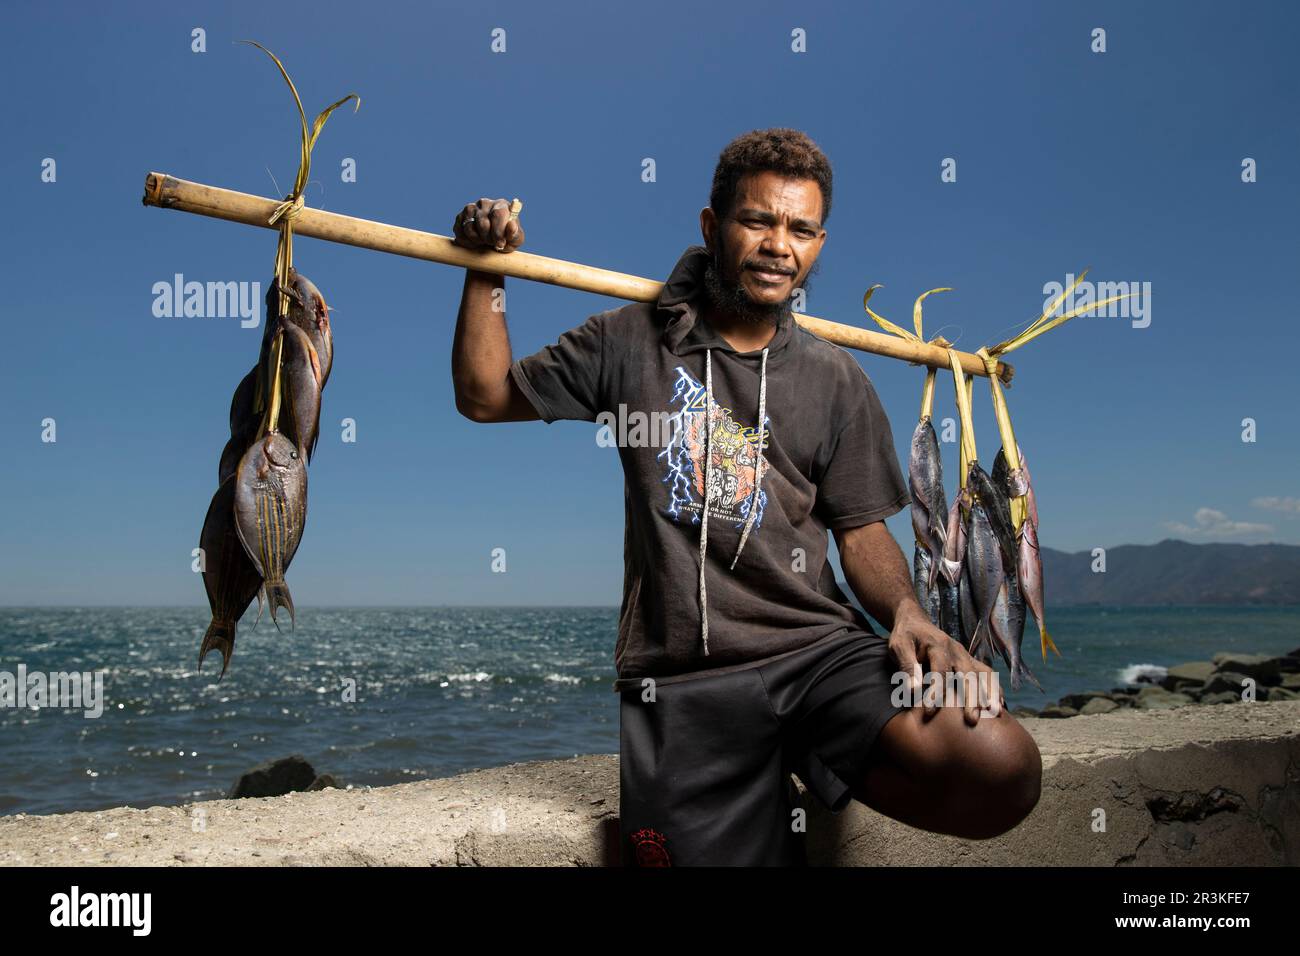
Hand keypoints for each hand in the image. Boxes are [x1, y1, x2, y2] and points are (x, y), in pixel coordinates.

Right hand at [452, 197, 523, 252]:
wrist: (491, 243)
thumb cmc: (506, 240)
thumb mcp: (515, 240)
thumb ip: (515, 234)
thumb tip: (512, 226)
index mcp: (501, 205)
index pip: (498, 214)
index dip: (498, 232)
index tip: (500, 244)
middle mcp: (485, 203)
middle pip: (483, 223)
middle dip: (488, 238)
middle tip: (492, 243)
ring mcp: (470, 208)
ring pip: (469, 228)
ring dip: (477, 240)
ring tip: (484, 242)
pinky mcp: (460, 217)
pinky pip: (460, 232)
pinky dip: (467, 241)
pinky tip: (475, 242)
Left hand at [886, 604, 1005, 724]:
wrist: (915, 622)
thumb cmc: (905, 637)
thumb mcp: (899, 647)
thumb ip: (907, 667)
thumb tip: (913, 691)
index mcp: (938, 646)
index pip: (940, 672)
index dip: (936, 692)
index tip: (929, 712)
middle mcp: (956, 651)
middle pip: (968, 674)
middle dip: (971, 698)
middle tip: (972, 720)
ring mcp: (965, 656)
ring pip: (983, 674)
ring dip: (990, 693)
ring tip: (996, 713)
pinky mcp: (969, 661)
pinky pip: (987, 674)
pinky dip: (995, 688)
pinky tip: (1000, 705)